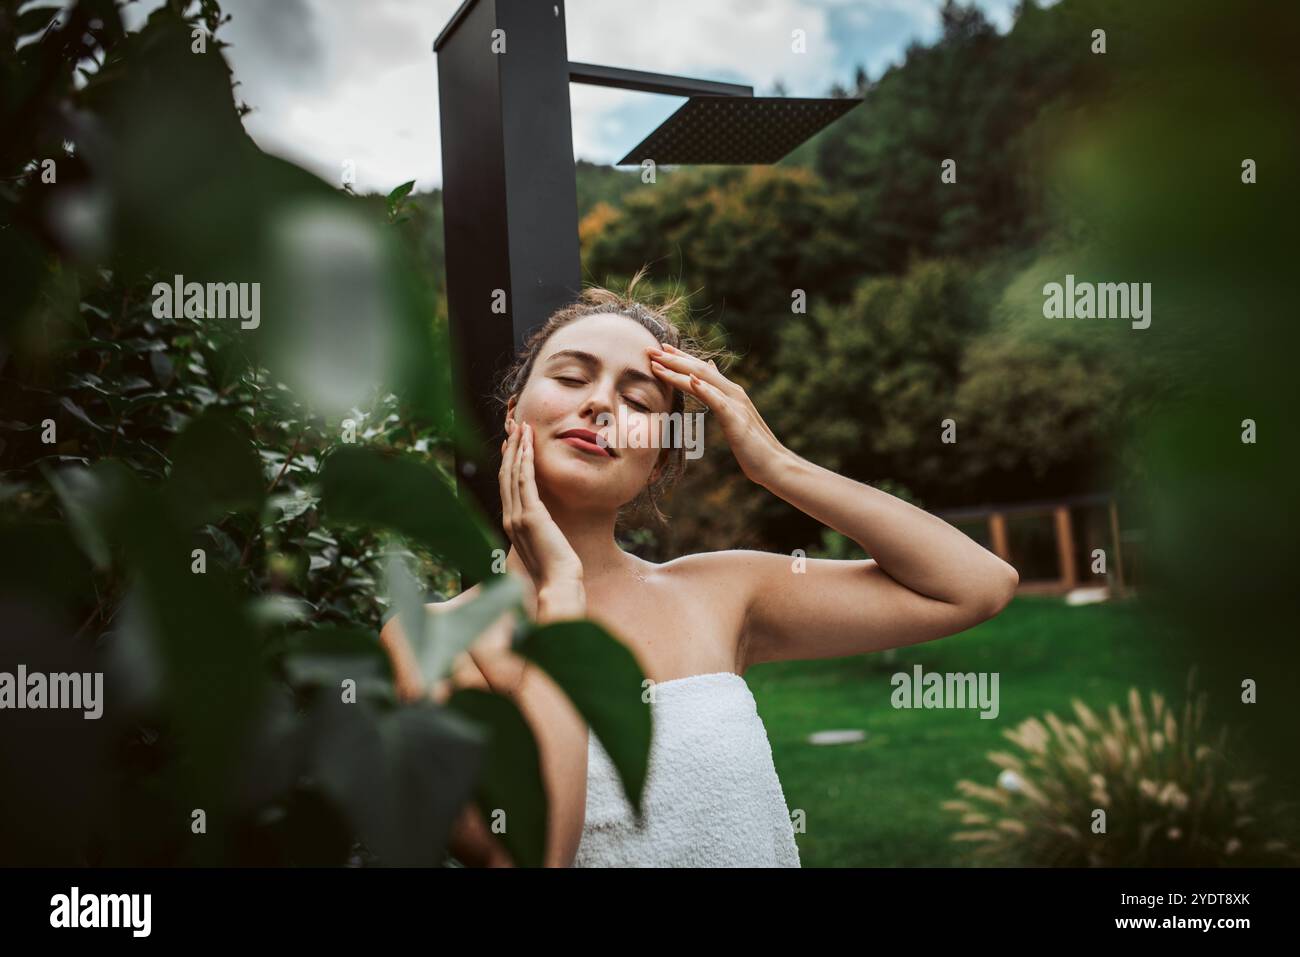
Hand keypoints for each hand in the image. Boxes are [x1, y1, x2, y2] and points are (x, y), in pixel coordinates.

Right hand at [499, 417, 583, 590]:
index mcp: (512, 524)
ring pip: (513, 473)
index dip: (508, 462)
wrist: (558, 585)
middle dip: (510, 448)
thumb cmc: (556, 571)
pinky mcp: (531, 516)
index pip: (507, 486)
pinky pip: (525, 481)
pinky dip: (525, 460)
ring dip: (517, 447)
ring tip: (522, 426)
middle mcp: (509, 517)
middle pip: (505, 474)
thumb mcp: (544, 545)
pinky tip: (528, 444)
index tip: (511, 444)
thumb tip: (544, 525)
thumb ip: (539, 531)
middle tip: (515, 426)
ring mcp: (518, 516)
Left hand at [647, 343, 790, 486]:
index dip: (681, 358)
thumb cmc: (753, 446)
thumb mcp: (735, 419)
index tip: (661, 348)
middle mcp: (734, 393)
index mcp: (732, 393)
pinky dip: (704, 389)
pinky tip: (691, 380)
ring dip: (680, 369)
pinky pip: (718, 401)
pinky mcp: (737, 420)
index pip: (702, 369)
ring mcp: (736, 405)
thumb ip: (723, 399)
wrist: (775, 464)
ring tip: (660, 360)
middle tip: (651, 348)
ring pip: (705, 380)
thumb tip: (712, 382)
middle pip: (700, 369)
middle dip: (674, 358)